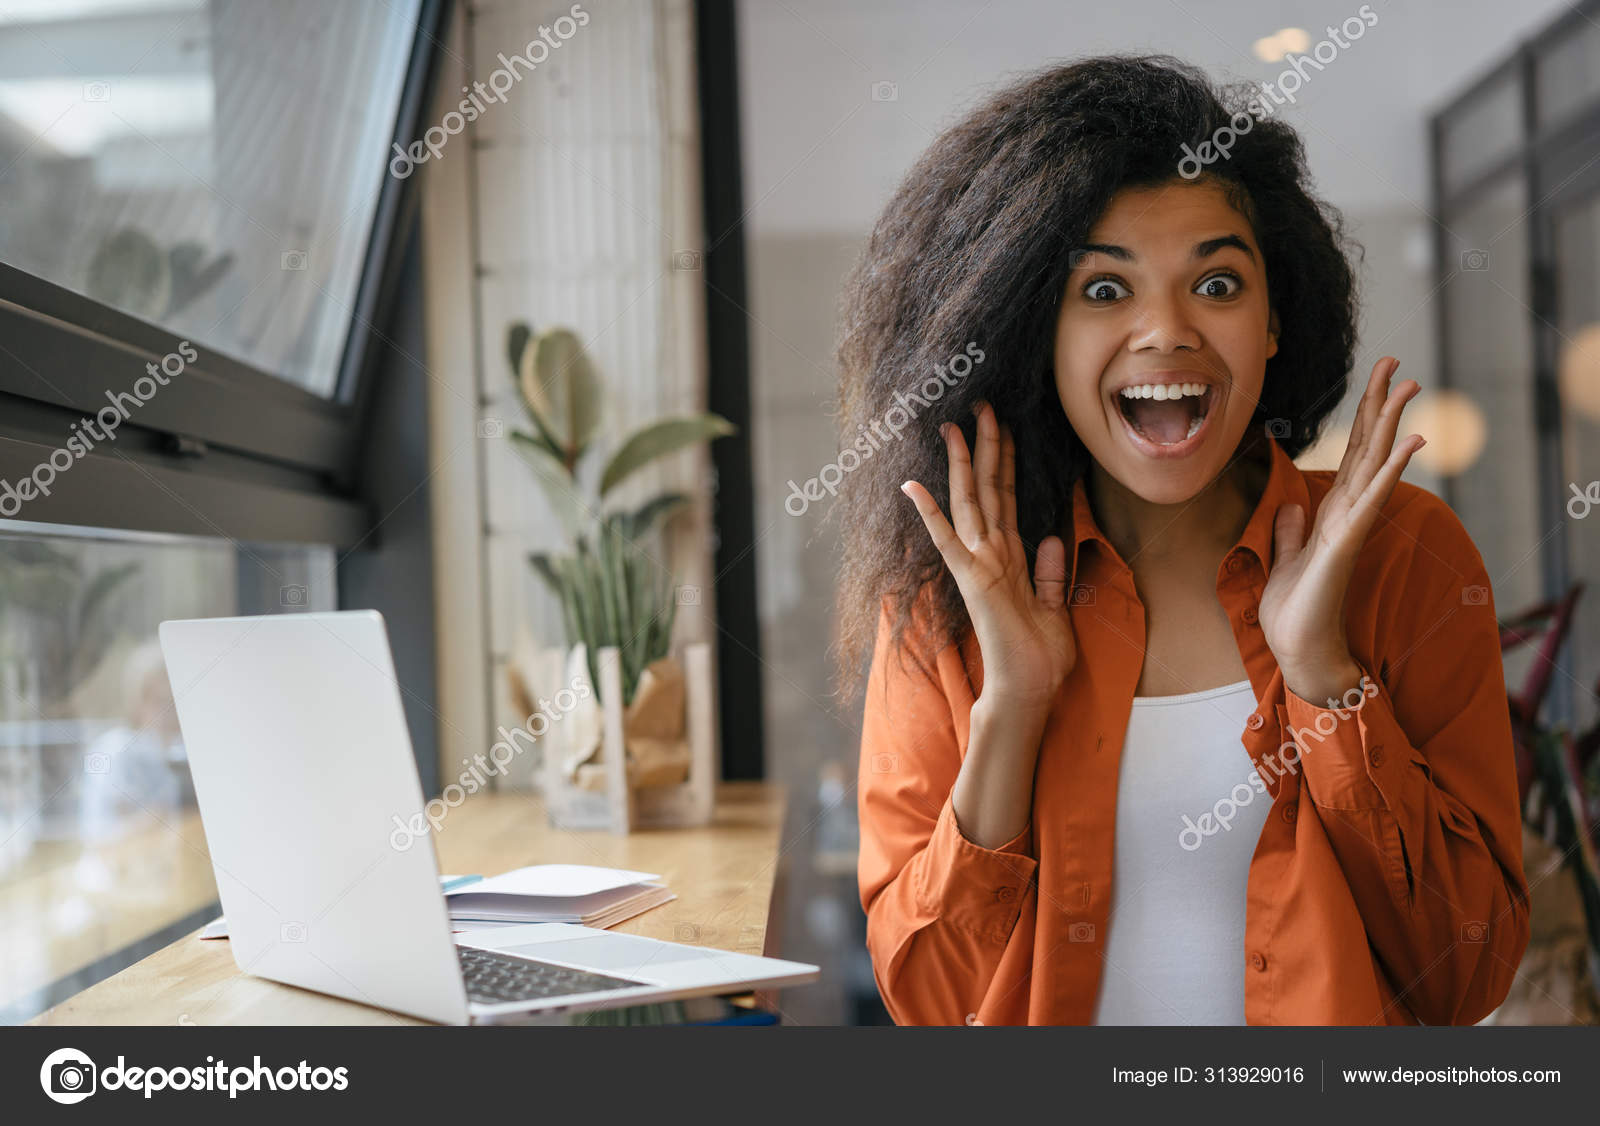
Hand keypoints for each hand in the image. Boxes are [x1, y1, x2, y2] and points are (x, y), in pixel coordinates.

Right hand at [900, 402, 1076, 713]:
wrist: (1027, 690)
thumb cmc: (1038, 659)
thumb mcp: (1054, 608)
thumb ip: (1050, 574)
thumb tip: (1054, 540)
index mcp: (1011, 560)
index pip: (1007, 500)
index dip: (1006, 463)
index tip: (1006, 428)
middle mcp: (991, 555)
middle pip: (988, 489)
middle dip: (986, 446)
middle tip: (984, 405)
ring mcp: (979, 564)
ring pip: (971, 502)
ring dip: (963, 462)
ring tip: (955, 424)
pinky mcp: (972, 578)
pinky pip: (948, 538)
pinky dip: (931, 512)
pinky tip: (914, 485)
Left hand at [1259, 356, 1424, 702]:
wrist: (1297, 649)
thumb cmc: (1293, 611)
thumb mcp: (1282, 561)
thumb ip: (1290, 532)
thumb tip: (1290, 506)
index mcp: (1331, 514)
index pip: (1352, 455)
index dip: (1363, 418)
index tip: (1377, 382)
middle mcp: (1347, 514)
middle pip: (1368, 448)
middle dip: (1381, 405)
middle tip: (1397, 362)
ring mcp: (1349, 527)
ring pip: (1374, 465)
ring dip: (1393, 425)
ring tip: (1411, 386)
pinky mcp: (1344, 544)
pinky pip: (1369, 501)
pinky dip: (1389, 471)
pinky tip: (1408, 444)